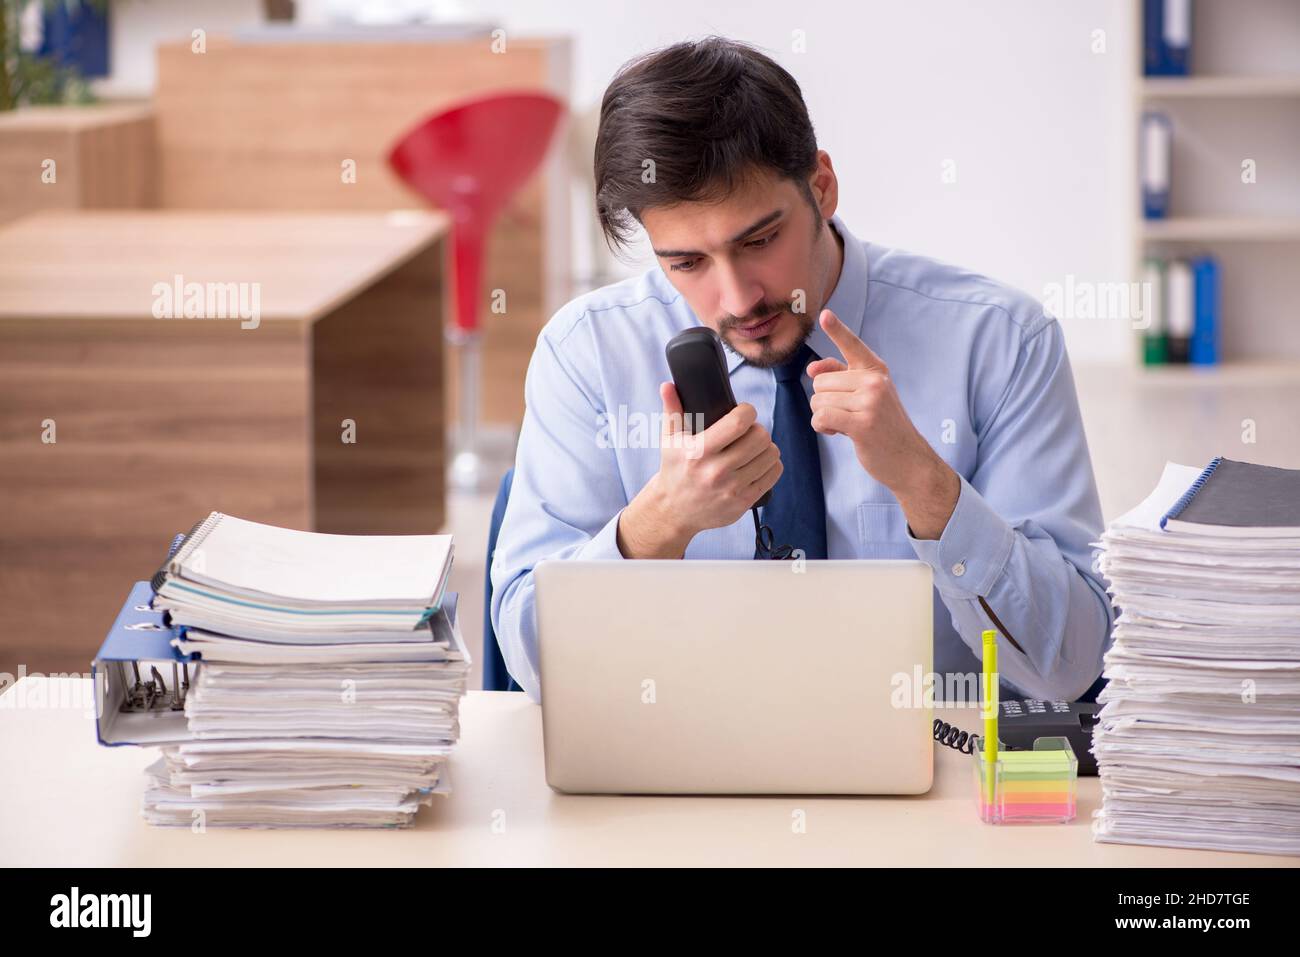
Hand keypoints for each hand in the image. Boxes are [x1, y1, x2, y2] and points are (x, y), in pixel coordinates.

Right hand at [616, 382, 781, 557]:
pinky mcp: (743, 502)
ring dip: (767, 447)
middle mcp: (716, 471)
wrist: (674, 511)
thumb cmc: (674, 469)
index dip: (747, 411)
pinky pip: (773, 474)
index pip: (738, 423)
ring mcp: (732, 489)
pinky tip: (759, 462)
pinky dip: (771, 465)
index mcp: (698, 451)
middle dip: (758, 429)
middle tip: (749, 432)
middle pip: (760, 438)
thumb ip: (671, 410)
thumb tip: (668, 385)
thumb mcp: (669, 440)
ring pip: (771, 455)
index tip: (743, 412)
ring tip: (755, 447)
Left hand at [808, 308, 958, 538]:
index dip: (837, 329)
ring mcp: (870, 401)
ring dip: (823, 416)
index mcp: (877, 371)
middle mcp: (875, 381)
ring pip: (818, 400)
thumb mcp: (868, 397)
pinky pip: (821, 416)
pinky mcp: (863, 423)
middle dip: (824, 400)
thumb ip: (841, 378)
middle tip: (846, 415)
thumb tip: (812, 367)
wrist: (910, 461)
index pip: (853, 345)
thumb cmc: (884, 428)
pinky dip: (822, 427)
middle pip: (820, 381)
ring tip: (846, 425)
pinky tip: (838, 433)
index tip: (825, 313)